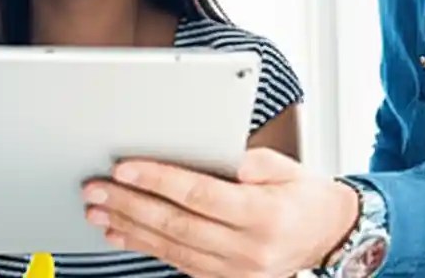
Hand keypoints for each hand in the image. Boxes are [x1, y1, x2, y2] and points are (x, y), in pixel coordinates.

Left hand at [81, 148, 359, 277]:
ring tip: (98, 209)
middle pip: (176, 223)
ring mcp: (235, 270)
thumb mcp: (285, 168)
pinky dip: (144, 246)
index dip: (158, 180)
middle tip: (96, 188)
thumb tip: (217, 158)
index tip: (125, 167)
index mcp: (263, 214)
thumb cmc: (303, 196)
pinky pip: (176, 262)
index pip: (199, 194)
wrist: (328, 236)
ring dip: (128, 227)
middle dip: (130, 204)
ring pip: (170, 247)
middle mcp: (247, 248)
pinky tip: (120, 232)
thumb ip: (252, 162)